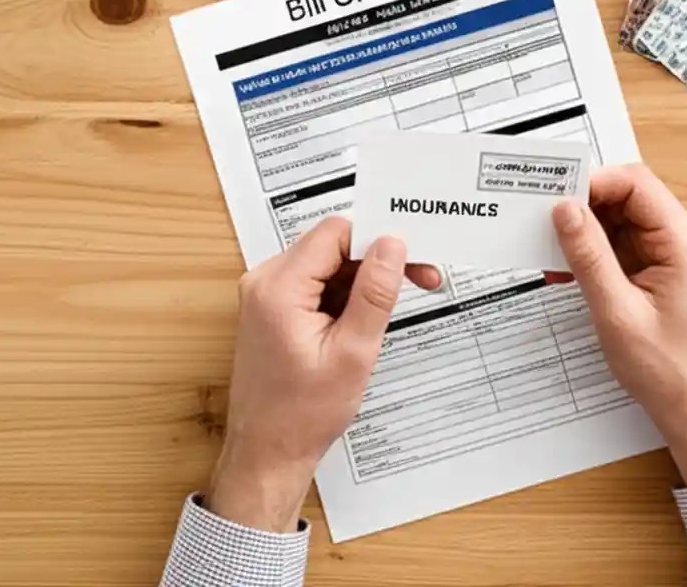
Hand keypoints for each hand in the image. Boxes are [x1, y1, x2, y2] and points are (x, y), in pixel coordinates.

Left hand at [207, 216, 439, 530]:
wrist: (267, 453)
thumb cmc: (302, 415)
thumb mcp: (352, 353)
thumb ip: (374, 294)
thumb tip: (392, 246)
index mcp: (279, 289)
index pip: (336, 233)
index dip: (379, 238)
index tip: (413, 253)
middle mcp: (265, 283)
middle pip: (333, 245)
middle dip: (378, 259)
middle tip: (421, 277)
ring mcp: (267, 296)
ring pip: (328, 265)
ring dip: (364, 279)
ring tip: (394, 308)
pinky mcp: (274, 310)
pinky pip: (317, 285)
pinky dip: (346, 295)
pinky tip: (366, 320)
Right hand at [550, 164, 686, 484]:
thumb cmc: (667, 368)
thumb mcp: (616, 311)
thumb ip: (588, 255)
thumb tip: (564, 209)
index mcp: (684, 240)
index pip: (634, 183)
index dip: (591, 182)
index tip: (553, 197)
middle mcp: (685, 236)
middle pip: (626, 196)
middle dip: (583, 208)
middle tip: (542, 224)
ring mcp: (675, 251)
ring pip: (620, 218)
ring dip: (585, 233)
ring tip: (552, 257)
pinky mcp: (663, 266)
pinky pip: (622, 243)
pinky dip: (594, 252)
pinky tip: (569, 272)